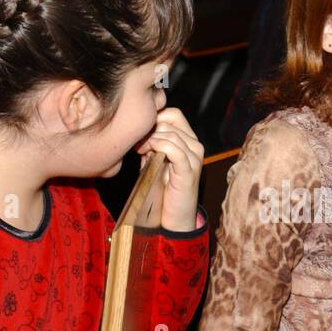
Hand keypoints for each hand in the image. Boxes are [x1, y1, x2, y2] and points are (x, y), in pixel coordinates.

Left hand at [136, 106, 203, 232]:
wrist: (173, 217)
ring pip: (172, 134)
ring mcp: (194, 158)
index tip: (140, 132)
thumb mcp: (154, 160)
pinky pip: (175, 149)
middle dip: (150, 128)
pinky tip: (148, 153)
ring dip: (151, 139)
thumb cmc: (163, 189)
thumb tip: (138, 129)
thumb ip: (150, 143)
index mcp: (188, 140)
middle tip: (137, 144)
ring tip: (140, 151)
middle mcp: (195, 146)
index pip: (173, 114)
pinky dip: (160, 146)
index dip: (154, 117)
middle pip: (171, 120)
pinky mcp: (189, 170)